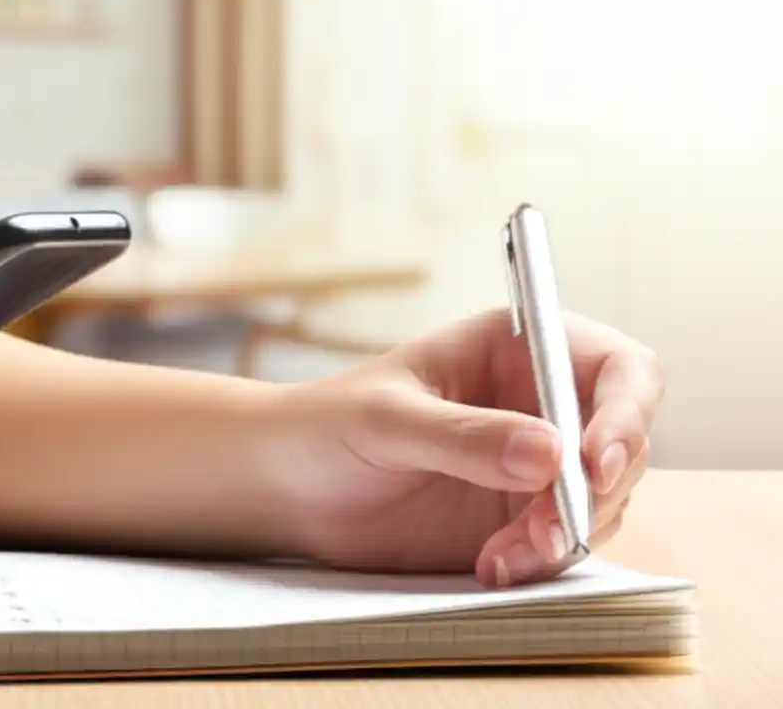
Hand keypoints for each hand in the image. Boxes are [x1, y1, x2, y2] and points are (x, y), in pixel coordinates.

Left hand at [280, 308, 663, 586]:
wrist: (290, 485)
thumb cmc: (328, 425)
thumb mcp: (386, 422)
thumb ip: (462, 436)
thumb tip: (550, 455)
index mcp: (520, 348)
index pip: (620, 369)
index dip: (626, 414)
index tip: (593, 465)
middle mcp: (543, 403)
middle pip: (625, 443)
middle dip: (595, 492)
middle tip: (546, 529)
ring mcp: (537, 465)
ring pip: (603, 502)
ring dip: (567, 534)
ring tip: (501, 556)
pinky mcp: (521, 519)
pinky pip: (566, 542)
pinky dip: (543, 561)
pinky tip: (492, 568)